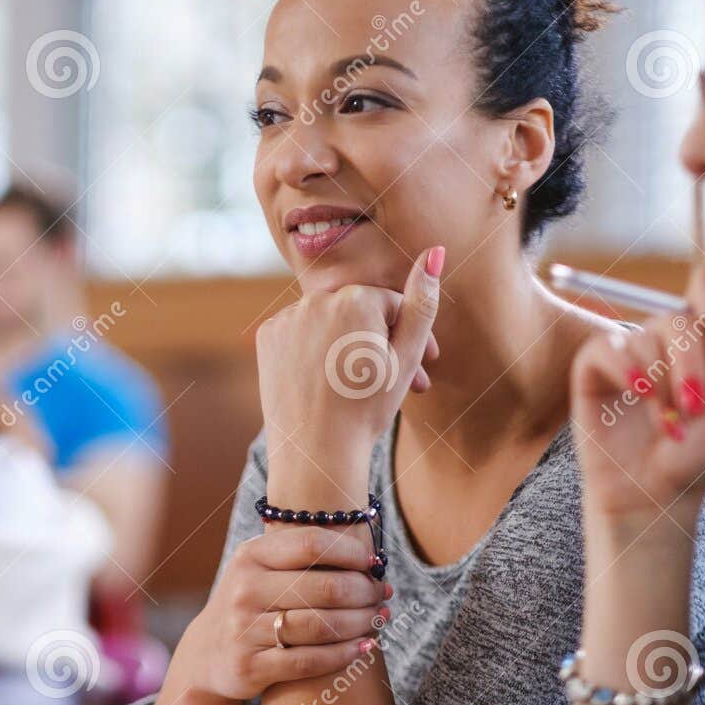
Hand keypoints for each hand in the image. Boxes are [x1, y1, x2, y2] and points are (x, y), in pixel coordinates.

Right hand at [182, 526, 387, 700]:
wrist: (207, 653)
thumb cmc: (253, 603)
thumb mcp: (262, 569)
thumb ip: (305, 558)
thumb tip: (373, 562)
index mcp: (251, 556)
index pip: (312, 544)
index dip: (352, 553)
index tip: (374, 564)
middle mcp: (244, 589)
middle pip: (326, 587)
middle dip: (365, 591)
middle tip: (382, 596)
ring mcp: (244, 630)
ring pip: (322, 625)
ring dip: (362, 623)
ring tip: (378, 619)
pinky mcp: (250, 667)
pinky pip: (310, 661)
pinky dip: (344, 654)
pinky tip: (363, 647)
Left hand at [255, 248, 443, 463]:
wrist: (317, 453)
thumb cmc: (368, 409)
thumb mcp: (406, 358)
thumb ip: (422, 303)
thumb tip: (437, 251)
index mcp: (357, 299)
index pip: (390, 305)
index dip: (408, 337)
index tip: (423, 367)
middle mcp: (317, 298)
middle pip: (358, 311)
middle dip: (377, 341)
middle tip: (395, 382)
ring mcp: (288, 316)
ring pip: (328, 321)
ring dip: (346, 343)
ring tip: (359, 382)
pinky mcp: (268, 336)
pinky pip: (300, 332)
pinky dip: (314, 349)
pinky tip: (325, 378)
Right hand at [571, 263, 704, 524]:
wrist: (658, 493)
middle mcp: (667, 337)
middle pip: (684, 313)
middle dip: (696, 360)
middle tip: (698, 403)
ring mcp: (630, 348)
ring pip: (650, 334)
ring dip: (665, 383)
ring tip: (670, 421)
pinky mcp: (594, 366)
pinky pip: (610, 347)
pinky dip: (627, 371)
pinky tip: (639, 398)